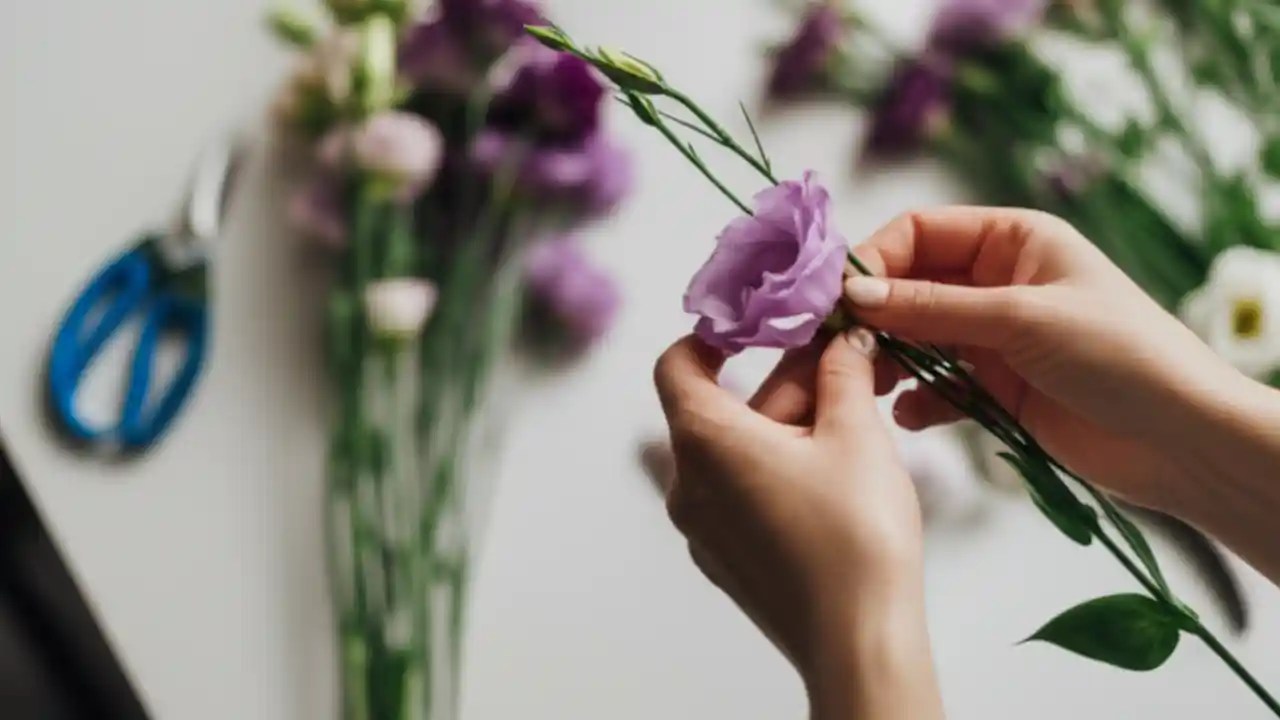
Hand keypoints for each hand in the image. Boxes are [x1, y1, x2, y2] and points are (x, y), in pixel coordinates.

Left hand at [653, 331, 942, 719]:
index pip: (676, 363)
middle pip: (718, 407)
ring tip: (848, 424)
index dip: (711, 335)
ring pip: (733, 453)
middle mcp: (686, 483)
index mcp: (704, 441)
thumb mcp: (856, 433)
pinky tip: (831, 475)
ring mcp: (701, 528)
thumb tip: (843, 338)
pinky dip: (773, 470)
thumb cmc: (854, 535)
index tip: (756, 327)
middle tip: (840, 368)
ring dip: (782, 427)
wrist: (858, 641)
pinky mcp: (724, 560)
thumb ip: (843, 373)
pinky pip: (738, 495)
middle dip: (777, 383)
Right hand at [844, 207, 1271, 539]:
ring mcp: (997, 337)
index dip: (875, 259)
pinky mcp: (999, 388)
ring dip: (889, 359)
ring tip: (864, 386)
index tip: (837, 298)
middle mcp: (1000, 281)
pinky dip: (919, 399)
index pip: (921, 232)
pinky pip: (939, 386)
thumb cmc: (1121, 355)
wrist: (1182, 440)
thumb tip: (854, 295)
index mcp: (1014, 240)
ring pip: (918, 338)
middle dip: (873, 315)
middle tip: (833, 346)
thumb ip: (932, 308)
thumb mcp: (1021, 319)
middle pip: (912, 286)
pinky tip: (909, 415)